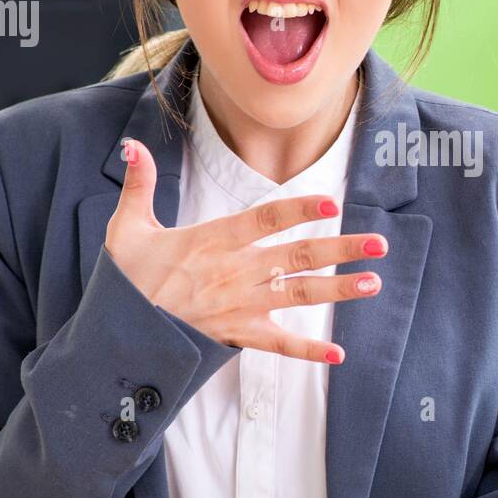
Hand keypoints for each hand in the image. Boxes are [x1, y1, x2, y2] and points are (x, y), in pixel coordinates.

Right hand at [103, 136, 386, 363]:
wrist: (119, 336)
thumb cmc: (126, 280)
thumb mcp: (127, 227)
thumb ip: (138, 183)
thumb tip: (131, 144)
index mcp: (213, 240)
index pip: (265, 219)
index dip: (299, 210)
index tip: (332, 204)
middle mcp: (235, 272)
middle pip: (297, 256)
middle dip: (341, 249)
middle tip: (379, 244)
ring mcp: (240, 305)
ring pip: (299, 295)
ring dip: (339, 290)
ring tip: (374, 282)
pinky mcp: (238, 334)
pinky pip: (280, 344)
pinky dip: (309, 350)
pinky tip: (339, 354)